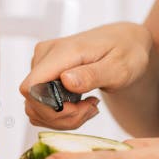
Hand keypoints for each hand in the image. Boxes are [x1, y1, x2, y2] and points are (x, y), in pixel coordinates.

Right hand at [19, 23, 152, 129]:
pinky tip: (78, 105)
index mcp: (62, 52)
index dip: (50, 109)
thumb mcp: (119, 67)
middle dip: (61, 117)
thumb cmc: (126, 52)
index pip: (31, 87)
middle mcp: (44, 55)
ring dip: (61, 118)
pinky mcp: (42, 73)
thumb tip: (66, 81)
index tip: (80, 108)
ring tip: (88, 108)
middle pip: (33, 101)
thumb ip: (92, 75)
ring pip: (35, 106)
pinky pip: (40, 103)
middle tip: (91, 110)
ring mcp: (41, 64)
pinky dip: (58, 113)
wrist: (124, 41)